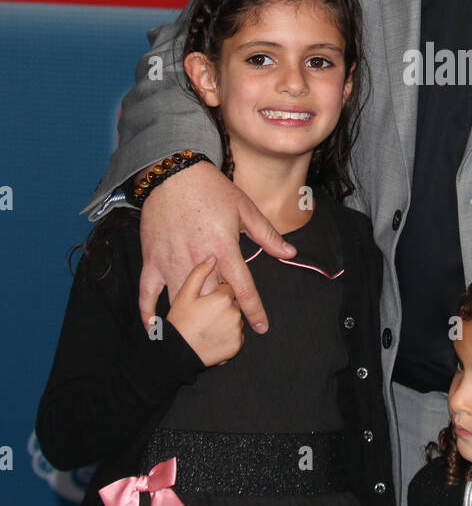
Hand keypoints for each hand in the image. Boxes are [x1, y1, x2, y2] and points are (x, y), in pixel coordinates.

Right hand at [138, 160, 295, 333]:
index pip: (243, 288)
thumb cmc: (211, 189)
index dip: (254, 310)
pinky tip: (154, 329)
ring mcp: (171, 263)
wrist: (172, 174)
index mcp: (224, 249)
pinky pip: (147, 294)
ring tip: (200, 330)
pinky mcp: (151, 261)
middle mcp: (198, 261)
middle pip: (213, 300)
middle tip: (232, 323)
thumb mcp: (245, 208)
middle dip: (224, 314)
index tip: (261, 328)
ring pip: (183, 303)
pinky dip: (148, 313)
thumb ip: (267, 235)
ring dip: (192, 319)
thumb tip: (290, 253)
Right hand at [165, 257, 243, 365]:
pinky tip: (213, 335)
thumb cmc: (178, 322)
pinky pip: (237, 335)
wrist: (177, 353)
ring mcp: (236, 330)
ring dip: (226, 319)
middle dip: (223, 305)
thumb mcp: (184, 294)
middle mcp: (234, 313)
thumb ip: (199, 273)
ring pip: (236, 318)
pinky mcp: (237, 346)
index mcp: (222, 297)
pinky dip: (228, 335)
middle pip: (234, 302)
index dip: (216, 292)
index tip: (208, 299)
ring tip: (207, 325)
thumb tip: (211, 257)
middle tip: (205, 314)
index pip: (228, 287)